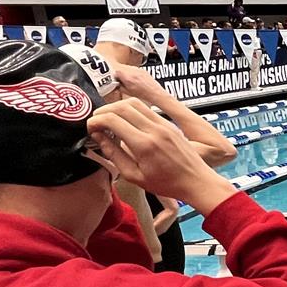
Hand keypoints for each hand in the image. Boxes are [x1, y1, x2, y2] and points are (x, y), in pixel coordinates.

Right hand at [87, 101, 228, 208]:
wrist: (196, 181)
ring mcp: (163, 124)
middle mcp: (154, 130)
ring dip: (116, 107)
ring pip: (134, 102)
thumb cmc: (166, 184)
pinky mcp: (169, 123)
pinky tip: (125, 120)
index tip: (90, 129)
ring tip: (108, 119)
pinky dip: (130, 109)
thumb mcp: (134, 176)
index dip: (96, 121)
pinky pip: (146, 108)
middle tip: (96, 122)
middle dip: (103, 111)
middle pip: (121, 106)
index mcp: (144, 145)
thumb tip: (98, 136)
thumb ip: (114, 154)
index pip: (112, 120)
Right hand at [111, 62, 157, 101]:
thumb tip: (115, 83)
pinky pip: (134, 69)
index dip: (115, 76)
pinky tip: (135, 79)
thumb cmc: (142, 94)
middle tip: (122, 80)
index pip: (116, 72)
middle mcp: (133, 72)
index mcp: (128, 78)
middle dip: (121, 74)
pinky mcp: (143, 70)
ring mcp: (138, 70)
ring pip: (128, 68)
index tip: (116, 79)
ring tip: (130, 80)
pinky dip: (133, 73)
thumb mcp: (127, 92)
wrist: (154, 92)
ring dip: (127, 73)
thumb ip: (119, 86)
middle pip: (122, 69)